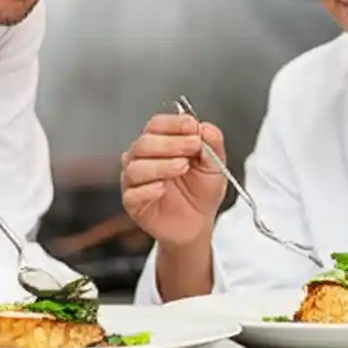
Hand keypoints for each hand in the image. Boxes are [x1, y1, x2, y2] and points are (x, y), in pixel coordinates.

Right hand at [120, 114, 227, 246]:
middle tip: (193, 146)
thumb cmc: (201, 191)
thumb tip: (205, 127)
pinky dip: (147, 189)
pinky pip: (132, 193)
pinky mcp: (133, 203)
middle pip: (144, 143)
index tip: (191, 126)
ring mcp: (134, 181)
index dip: (173, 123)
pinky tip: (162, 189)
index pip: (156, 125)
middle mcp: (142, 158)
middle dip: (170, 143)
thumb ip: (212, 144)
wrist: (198, 223)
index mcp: (159, 143)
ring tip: (183, 167)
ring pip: (135, 167)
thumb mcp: (215, 165)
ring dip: (161, 165)